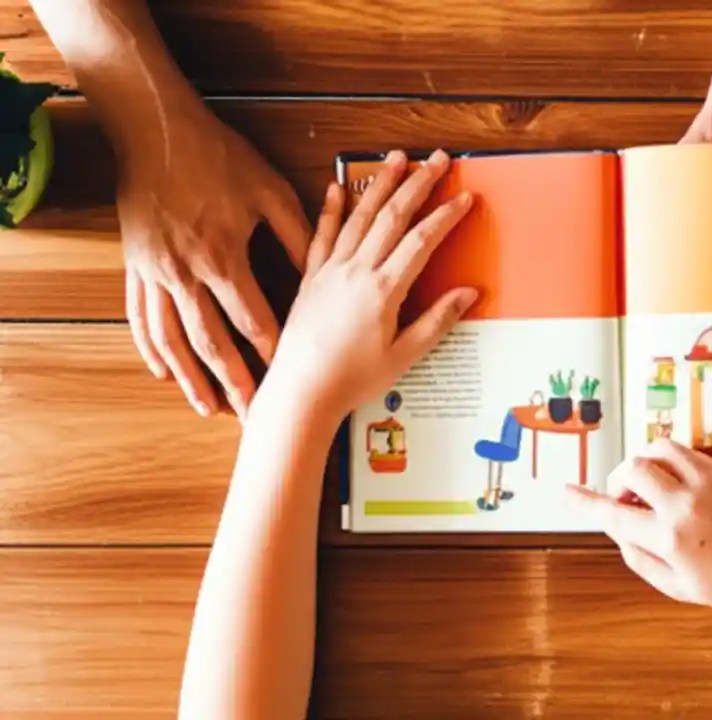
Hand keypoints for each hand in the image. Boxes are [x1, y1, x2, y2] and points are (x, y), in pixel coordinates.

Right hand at [119, 109, 310, 416]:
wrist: (156, 130)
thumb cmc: (217, 157)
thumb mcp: (269, 191)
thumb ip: (299, 235)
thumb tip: (328, 268)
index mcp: (221, 256)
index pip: (252, 319)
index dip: (273, 351)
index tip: (292, 377)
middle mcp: (185, 272)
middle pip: (211, 342)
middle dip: (234, 383)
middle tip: (253, 416)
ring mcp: (155, 273)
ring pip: (171, 339)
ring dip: (190, 378)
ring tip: (209, 409)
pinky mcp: (135, 267)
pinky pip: (140, 318)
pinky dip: (152, 350)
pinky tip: (165, 374)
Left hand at [259, 150, 476, 422]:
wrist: (300, 392)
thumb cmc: (352, 380)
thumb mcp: (404, 355)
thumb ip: (437, 320)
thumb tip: (468, 294)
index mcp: (384, 290)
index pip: (422, 241)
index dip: (445, 216)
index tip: (464, 197)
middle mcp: (356, 272)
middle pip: (393, 216)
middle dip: (418, 184)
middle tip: (437, 160)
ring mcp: (330, 271)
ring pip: (359, 216)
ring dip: (379, 184)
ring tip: (395, 159)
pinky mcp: (311, 279)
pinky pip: (321, 234)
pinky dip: (330, 208)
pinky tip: (335, 187)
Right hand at [565, 439, 711, 612]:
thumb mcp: (679, 588)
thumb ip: (641, 560)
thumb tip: (618, 532)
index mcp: (670, 539)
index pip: (614, 515)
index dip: (584, 503)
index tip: (565, 493)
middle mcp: (685, 505)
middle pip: (632, 471)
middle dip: (618, 481)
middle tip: (625, 499)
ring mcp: (706, 482)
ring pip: (657, 449)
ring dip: (643, 463)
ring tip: (649, 486)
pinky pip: (683, 451)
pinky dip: (668, 461)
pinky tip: (674, 482)